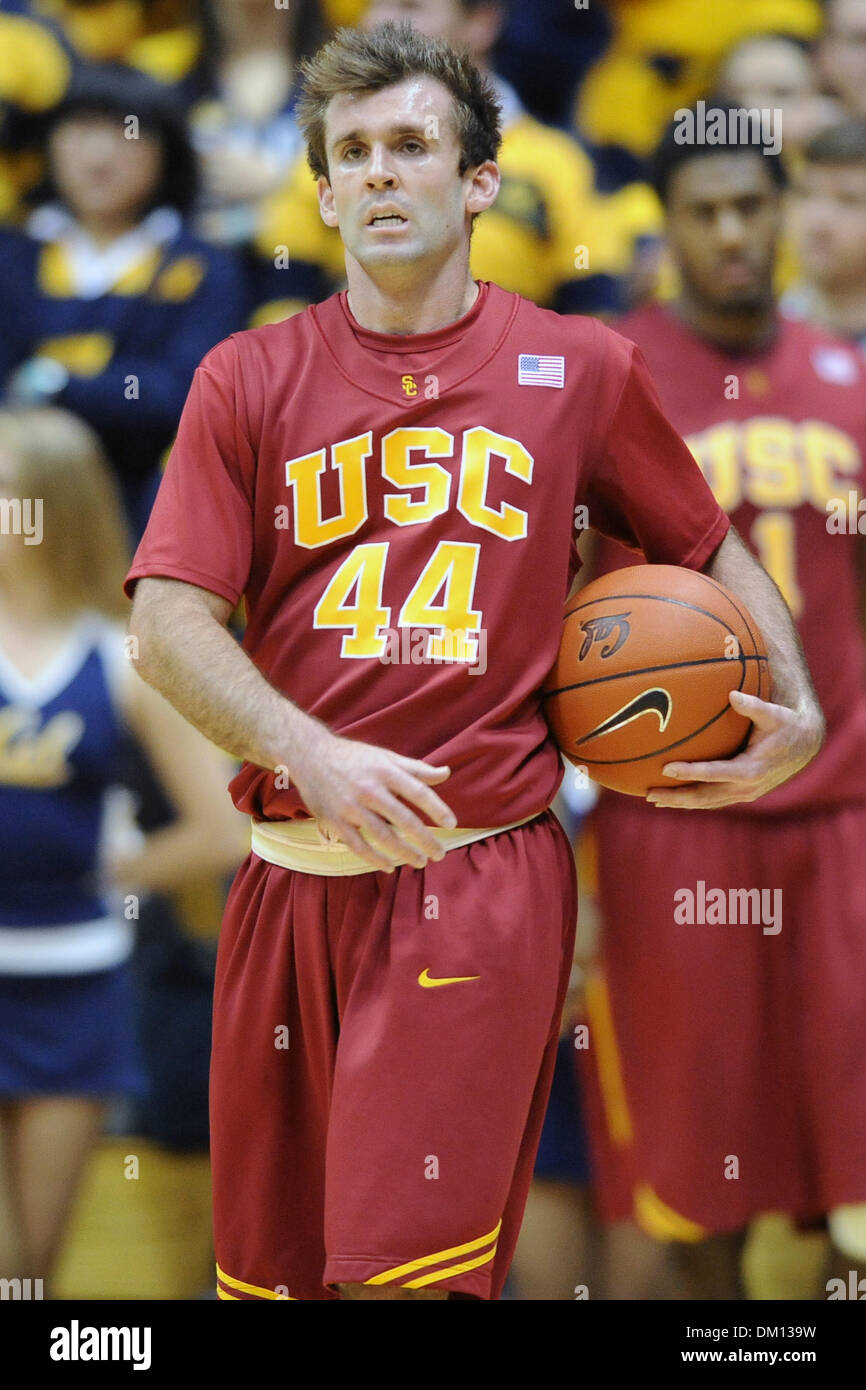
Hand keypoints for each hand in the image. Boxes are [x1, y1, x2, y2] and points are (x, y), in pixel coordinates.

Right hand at [287, 725, 456, 871]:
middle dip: (425, 840)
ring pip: (383, 836)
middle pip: (403, 819)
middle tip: (440, 854)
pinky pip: (358, 846)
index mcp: (385, 771)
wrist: (310, 755)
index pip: (418, 792)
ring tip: (420, 862)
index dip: (437, 809)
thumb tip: (446, 773)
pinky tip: (389, 866)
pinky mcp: (334, 820)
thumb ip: (415, 768)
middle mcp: (369, 789)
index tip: (451, 824)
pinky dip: (375, 859)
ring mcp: (350, 807)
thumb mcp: (385, 757)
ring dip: (404, 853)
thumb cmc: (354, 757)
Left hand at [645, 689, 824, 809]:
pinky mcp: (742, 794)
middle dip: (676, 797)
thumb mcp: (772, 714)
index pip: (714, 774)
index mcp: (751, 770)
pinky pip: (713, 800)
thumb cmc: (785, 724)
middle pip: (705, 797)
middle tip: (649, 793)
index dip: (690, 772)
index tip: (666, 768)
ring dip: (680, 802)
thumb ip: (753, 705)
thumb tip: (733, 695)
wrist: (805, 745)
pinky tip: (673, 797)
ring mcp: (744, 794)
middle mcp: (746, 787)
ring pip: (707, 802)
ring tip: (653, 798)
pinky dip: (693, 800)